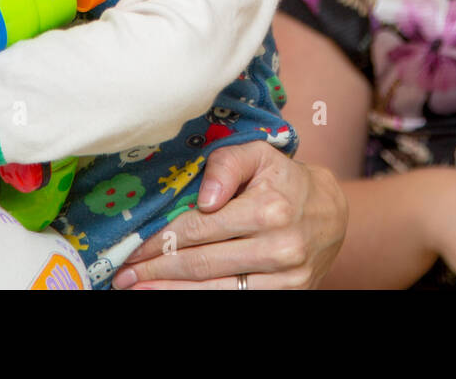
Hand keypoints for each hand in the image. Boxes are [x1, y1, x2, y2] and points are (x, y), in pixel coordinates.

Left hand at [111, 141, 346, 288]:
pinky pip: (237, 300)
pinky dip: (201, 299)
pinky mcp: (290, 294)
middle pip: (203, 263)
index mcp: (269, 207)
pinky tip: (174, 293)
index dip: (161, 240)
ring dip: (171, 291)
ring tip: (140, 289)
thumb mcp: (259, 154)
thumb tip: (204, 197)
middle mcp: (280, 245)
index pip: (200, 228)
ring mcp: (287, 276)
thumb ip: (226, 164)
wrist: (331, 212)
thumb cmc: (284, 179)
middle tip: (124, 275)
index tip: (131, 249)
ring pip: (215, 289)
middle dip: (157, 270)